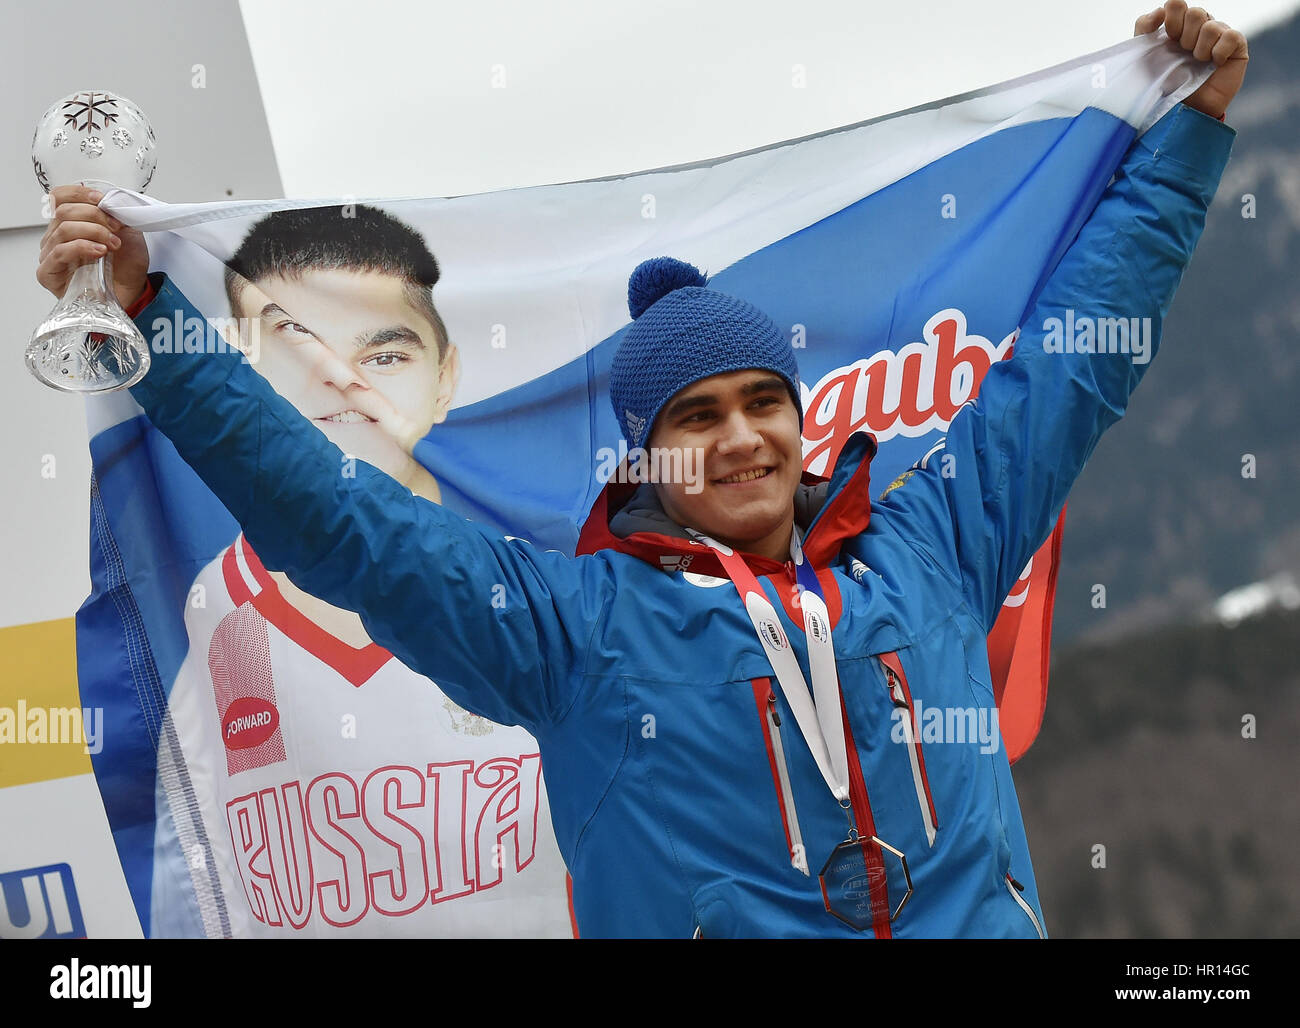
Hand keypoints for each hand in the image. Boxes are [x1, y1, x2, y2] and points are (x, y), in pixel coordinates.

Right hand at [36, 184, 149, 309]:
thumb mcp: (127, 232)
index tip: (101, 199)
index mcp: (69, 223)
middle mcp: (56, 236)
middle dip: (95, 215)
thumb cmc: (126, 265)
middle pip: (63, 211)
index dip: (78, 193)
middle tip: (116, 228)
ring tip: (113, 244)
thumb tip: (107, 199)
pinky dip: (82, 247)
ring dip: (94, 232)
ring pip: (63, 229)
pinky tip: (99, 252)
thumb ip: (115, 213)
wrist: (132, 293)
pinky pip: (59, 252)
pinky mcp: (48, 273)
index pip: (59, 197)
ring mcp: (50, 254)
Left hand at [1134, 1, 1247, 119]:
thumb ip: (1144, 28)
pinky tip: (1214, 64)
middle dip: (1185, 36)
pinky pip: (1230, 37)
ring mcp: (1218, 35)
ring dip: (1200, 48)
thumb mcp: (1144, 57)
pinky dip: (1219, 52)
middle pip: (1195, 13)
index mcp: (1177, 25)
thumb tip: (1160, 10)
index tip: (1168, 37)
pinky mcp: (1236, 46)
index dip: (1172, 17)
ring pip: (1210, 25)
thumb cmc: (1163, 84)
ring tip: (1197, 62)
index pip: (1176, 4)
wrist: (1183, 109)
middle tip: (1183, 53)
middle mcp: (1199, 27)